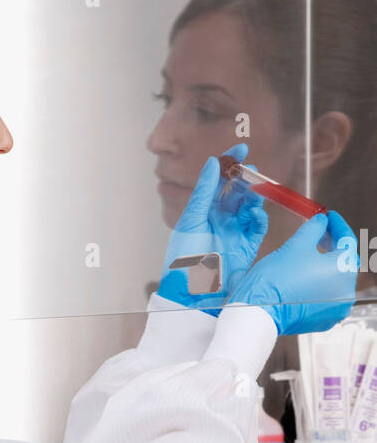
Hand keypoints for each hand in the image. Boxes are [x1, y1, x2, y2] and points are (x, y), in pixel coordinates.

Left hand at [158, 144, 268, 314]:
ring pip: (250, 207)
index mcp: (203, 211)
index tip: (241, 148)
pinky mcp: (247, 247)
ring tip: (255, 188)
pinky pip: (257, 227)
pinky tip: (255, 212)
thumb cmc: (184, 259)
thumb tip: (213, 162)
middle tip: (252, 169)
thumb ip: (204, 192)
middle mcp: (220, 220)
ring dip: (254, 195)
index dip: (230, 164)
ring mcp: (234, 232)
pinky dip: (259, 217)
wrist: (192, 294)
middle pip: (238, 192)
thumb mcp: (191, 221)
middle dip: (246, 178)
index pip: (219, 181)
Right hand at [226, 209, 357, 334]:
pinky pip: (327, 295)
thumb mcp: (296, 244)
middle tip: (321, 232)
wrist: (259, 310)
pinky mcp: (325, 318)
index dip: (337, 225)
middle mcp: (346, 291)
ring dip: (327, 265)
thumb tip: (321, 221)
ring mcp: (336, 307)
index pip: (347, 240)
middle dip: (333, 245)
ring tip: (313, 254)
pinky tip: (308, 276)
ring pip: (336, 279)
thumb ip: (314, 228)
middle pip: (344, 261)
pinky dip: (321, 283)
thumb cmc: (275, 280)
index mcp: (343, 270)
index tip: (329, 217)